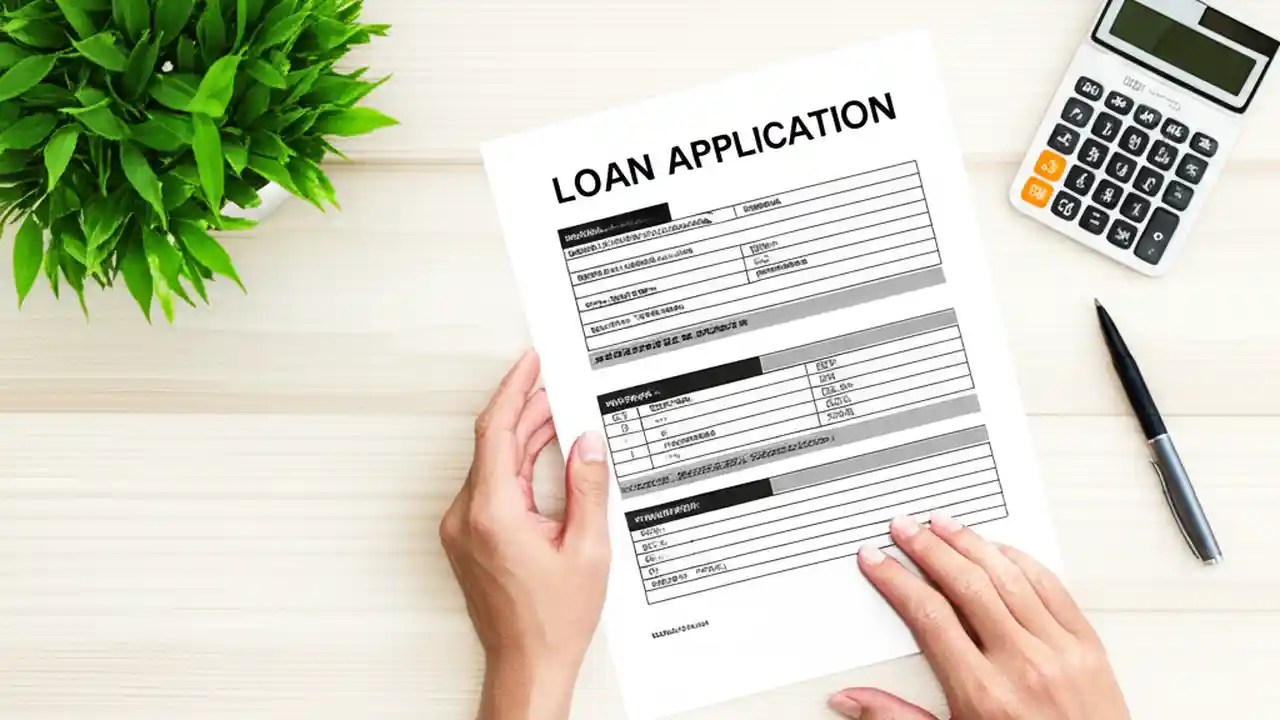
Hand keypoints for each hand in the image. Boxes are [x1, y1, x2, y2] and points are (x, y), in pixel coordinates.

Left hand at [439, 350, 611, 719]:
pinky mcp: (468, 538)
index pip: (497, 431)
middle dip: (526, 410)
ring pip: (491, 463)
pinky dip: (515, 464)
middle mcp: (468, 517)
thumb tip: (586, 444)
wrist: (527, 664)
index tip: (529, 364)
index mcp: (493, 513)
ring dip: (522, 437)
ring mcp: (463, 528)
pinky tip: (540, 455)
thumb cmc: (551, 622)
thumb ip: (588, 488)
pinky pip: (489, 485)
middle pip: (494, 443)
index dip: (515, 390)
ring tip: (556, 415)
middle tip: (557, 386)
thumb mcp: (587, 549)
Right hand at [830, 514, 1128, 719]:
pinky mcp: (1089, 646)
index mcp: (982, 693)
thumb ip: (897, 718)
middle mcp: (1022, 665)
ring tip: (943, 524)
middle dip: (927, 548)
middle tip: (904, 528)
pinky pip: (1052, 587)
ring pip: (1007, 576)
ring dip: (970, 543)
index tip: (877, 561)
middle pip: (965, 584)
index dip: (896, 580)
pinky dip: (1021, 561)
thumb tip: (850, 699)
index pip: (928, 615)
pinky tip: (999, 548)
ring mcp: (1060, 651)